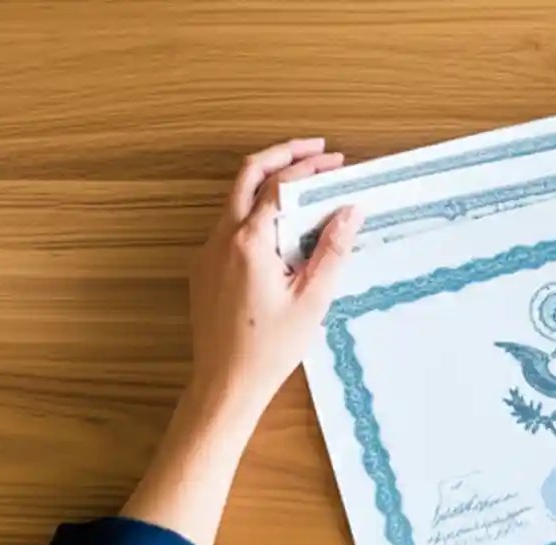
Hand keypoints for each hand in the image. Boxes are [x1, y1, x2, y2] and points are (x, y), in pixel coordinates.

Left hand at [189, 137, 363, 417]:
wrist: (225, 383)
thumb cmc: (268, 348)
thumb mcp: (312, 300)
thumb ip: (332, 250)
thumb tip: (350, 211)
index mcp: (249, 243)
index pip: (280, 185)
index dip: (310, 167)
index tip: (336, 162)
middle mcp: (222, 239)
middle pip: (248, 175)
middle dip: (283, 155)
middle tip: (316, 150)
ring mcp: (209, 252)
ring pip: (236, 197)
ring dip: (269, 181)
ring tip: (305, 183)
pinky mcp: (205, 267)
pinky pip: (230, 224)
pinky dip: (257, 211)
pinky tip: (284, 226)